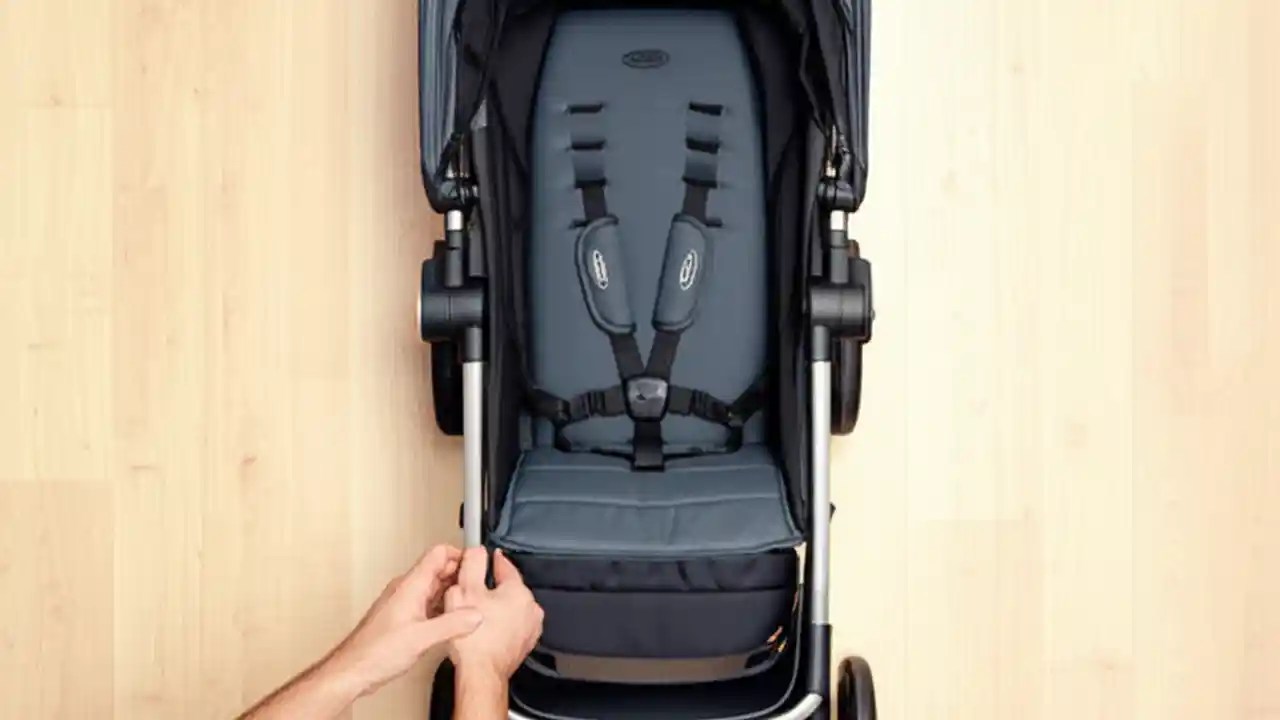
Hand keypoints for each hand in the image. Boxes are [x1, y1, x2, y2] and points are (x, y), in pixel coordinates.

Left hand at [327, 545, 482, 696]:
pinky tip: (454, 621)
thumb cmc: (375, 652)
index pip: (439, 554)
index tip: (477, 565)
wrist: (353, 670)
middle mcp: (407, 590)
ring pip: (435, 588)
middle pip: (439, 569)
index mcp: (410, 586)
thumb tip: (475, 615)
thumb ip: (451, 624)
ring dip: (453, 593)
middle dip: (461, 575)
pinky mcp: (404, 618)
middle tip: (479, 587)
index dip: (460, 555)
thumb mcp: (421, 638)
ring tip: (471, 603)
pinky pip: (429, 604)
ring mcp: (405, 603)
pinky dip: (444, 608)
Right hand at [445, 548, 543, 681]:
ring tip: (477, 613)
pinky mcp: (525, 643)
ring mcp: (530, 627)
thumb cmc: (475, 640)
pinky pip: (512, 625)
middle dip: (492, 587)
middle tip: (474, 592)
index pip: (506, 566)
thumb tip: (477, 551)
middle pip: (509, 587)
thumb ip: (472, 564)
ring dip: (498, 607)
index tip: (488, 557)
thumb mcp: (464, 591)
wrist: (481, 674)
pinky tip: (486, 630)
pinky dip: (501, 624)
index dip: (492, 560)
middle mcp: (530, 608)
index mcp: (518, 592)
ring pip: (511, 607)